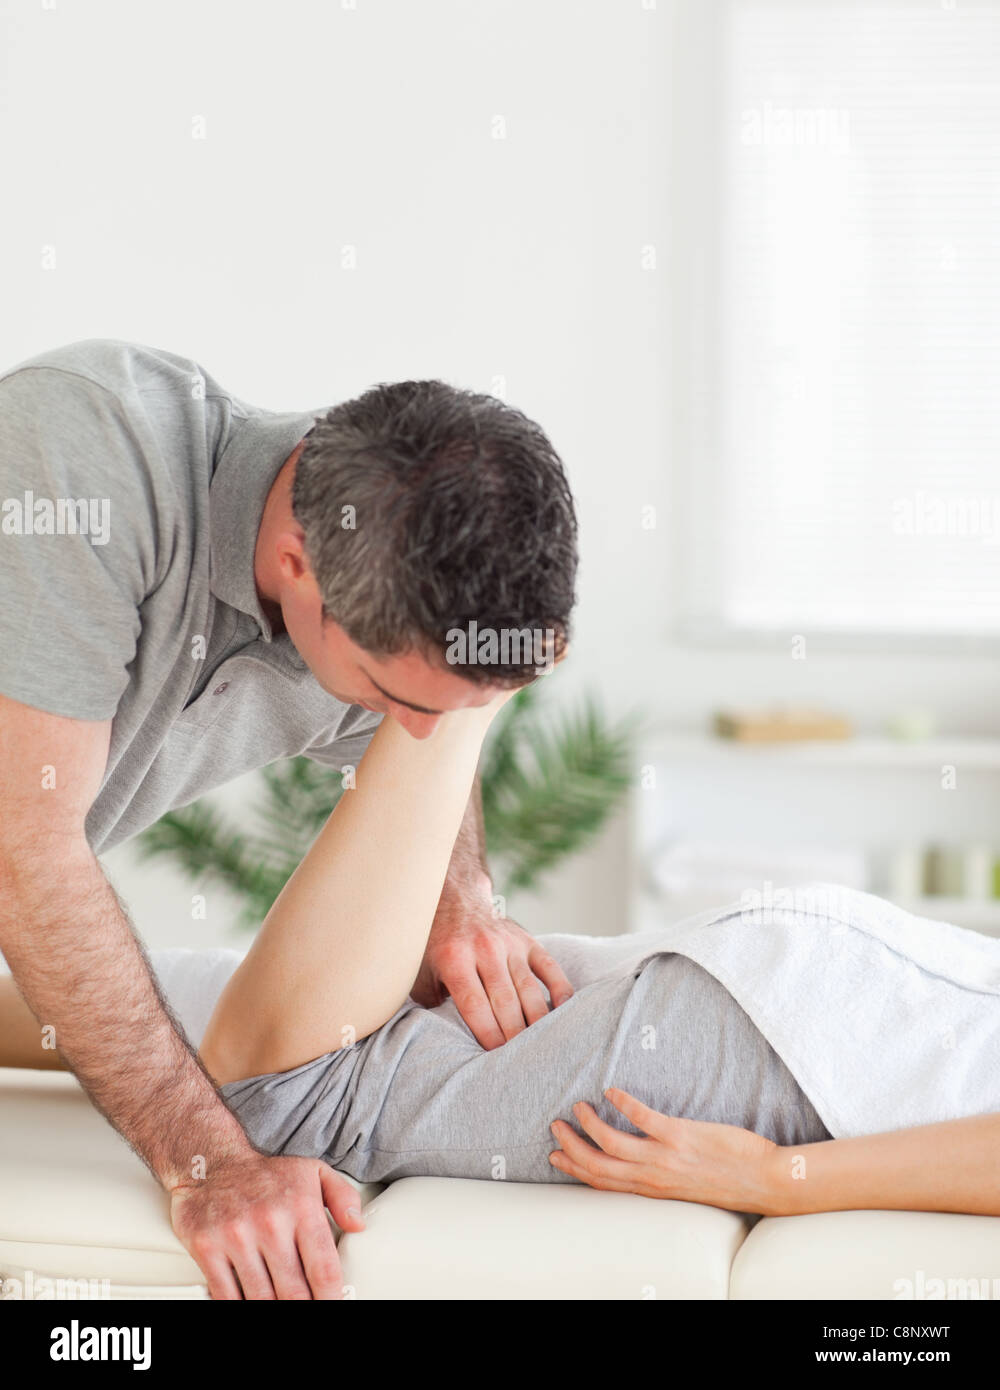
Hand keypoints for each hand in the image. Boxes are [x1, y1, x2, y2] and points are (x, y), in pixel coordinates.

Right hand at [169, 1151, 365, 1299]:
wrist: (212, 1162)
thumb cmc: (267, 1175)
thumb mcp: (314, 1172)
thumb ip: (343, 1197)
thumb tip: (358, 1226)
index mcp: (301, 1207)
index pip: (324, 1270)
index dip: (331, 1299)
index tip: (332, 1304)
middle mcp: (270, 1223)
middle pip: (294, 1293)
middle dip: (304, 1308)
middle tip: (308, 1307)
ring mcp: (236, 1237)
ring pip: (262, 1299)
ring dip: (274, 1309)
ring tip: (281, 1304)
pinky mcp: (207, 1248)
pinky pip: (227, 1296)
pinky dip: (240, 1305)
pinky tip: (252, 1301)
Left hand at [411, 884, 573, 1049]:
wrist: (454, 898)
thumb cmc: (434, 945)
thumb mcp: (421, 972)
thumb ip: (431, 1003)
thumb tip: (443, 1041)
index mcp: (454, 958)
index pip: (475, 1006)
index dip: (486, 1035)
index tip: (493, 1059)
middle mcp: (485, 949)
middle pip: (505, 1003)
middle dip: (513, 1037)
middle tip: (520, 1064)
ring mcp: (510, 944)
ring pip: (529, 991)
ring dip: (537, 1023)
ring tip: (541, 1050)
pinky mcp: (527, 940)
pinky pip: (550, 969)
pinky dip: (561, 992)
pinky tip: (564, 1015)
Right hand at [548, 1087, 780, 1214]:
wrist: (763, 1181)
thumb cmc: (729, 1182)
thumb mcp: (686, 1187)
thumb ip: (662, 1175)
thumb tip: (647, 1160)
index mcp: (652, 1189)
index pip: (603, 1182)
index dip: (575, 1170)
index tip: (556, 1157)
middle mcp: (652, 1176)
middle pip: (598, 1165)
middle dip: (572, 1147)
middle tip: (556, 1126)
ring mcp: (664, 1157)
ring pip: (611, 1143)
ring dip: (589, 1124)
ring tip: (578, 1106)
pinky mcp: (680, 1135)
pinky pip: (642, 1118)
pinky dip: (623, 1103)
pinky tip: (612, 1090)